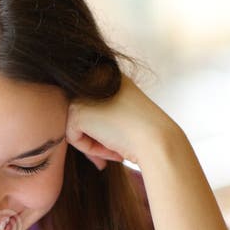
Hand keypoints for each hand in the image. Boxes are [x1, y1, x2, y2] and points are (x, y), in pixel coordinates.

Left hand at [66, 76, 180, 169]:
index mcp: (110, 76)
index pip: (92, 107)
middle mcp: (95, 77)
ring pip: (75, 126)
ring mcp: (84, 92)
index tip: (117, 144)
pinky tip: (110, 149)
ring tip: (115, 152)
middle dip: (93, 139)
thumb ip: (104, 112)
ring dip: (92, 144)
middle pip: (82, 116)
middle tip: (112, 154)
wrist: (157, 138)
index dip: (102, 130)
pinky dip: (88, 149)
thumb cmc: (146, 132)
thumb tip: (80, 124)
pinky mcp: (77, 110)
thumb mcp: (123, 113)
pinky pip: (72, 137)